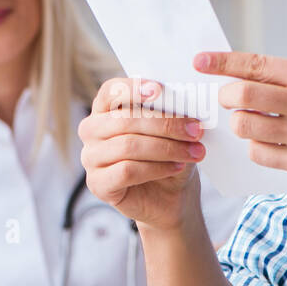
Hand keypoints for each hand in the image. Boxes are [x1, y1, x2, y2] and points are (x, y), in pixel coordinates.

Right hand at [78, 77, 206, 230]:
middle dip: (165, 125)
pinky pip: (127, 171)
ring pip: (128, 146)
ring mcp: (91, 158)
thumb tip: (183, 102)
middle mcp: (92, 130)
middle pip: (124, 121)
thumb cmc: (168, 157)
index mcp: (105, 109)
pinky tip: (176, 167)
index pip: (111, 91)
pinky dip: (157, 168)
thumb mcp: (173, 132)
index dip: (133, 88)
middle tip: (195, 130)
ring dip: (166, 148)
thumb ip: (170, 114)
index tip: (159, 90)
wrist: (171, 196)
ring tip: (193, 152)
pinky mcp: (98, 184)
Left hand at [195, 50, 286, 187]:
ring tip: (251, 122)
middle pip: (241, 95)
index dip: (221, 62)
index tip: (200, 61)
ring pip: (244, 125)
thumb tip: (247, 78)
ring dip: (240, 123)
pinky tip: (266, 142)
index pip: (255, 65)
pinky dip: (255, 146)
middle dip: (226, 96)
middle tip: (228, 99)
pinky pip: (259, 153)